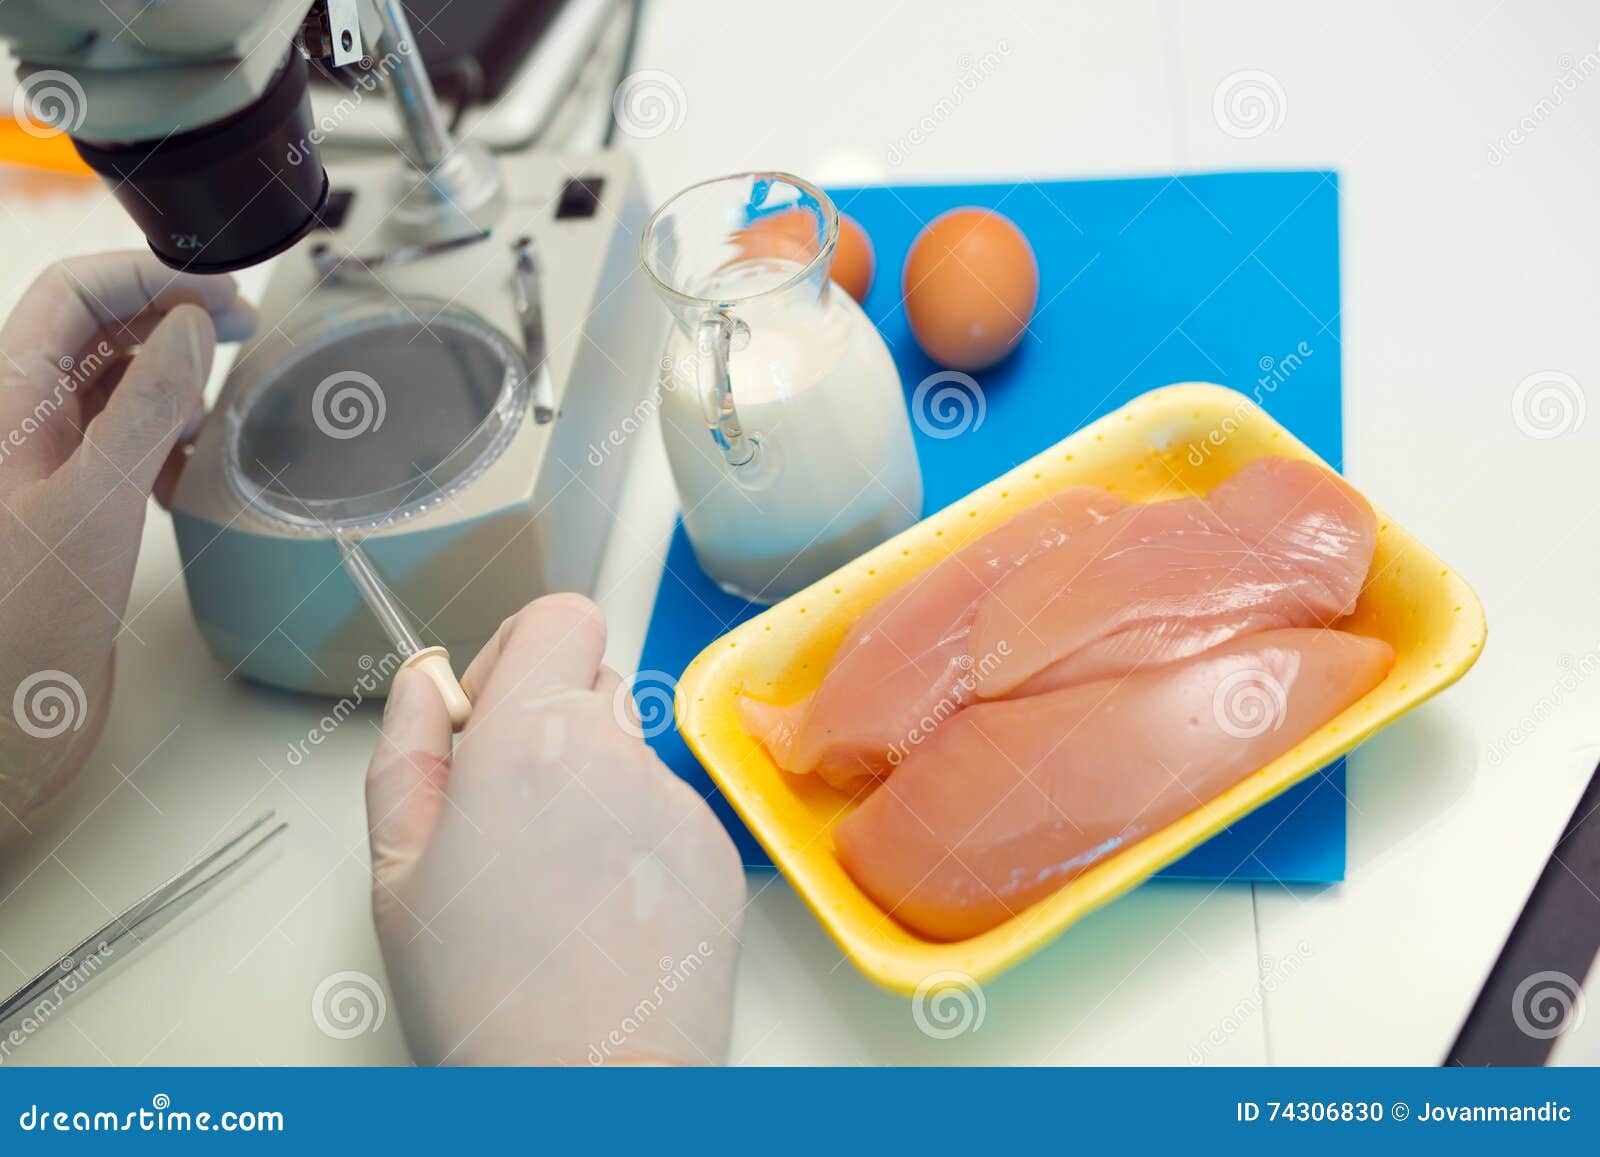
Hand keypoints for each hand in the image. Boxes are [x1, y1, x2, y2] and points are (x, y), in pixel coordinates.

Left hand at [0, 252, 256, 839]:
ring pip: (115, 386)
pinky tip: (196, 471)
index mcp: (6, 403)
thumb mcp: (94, 503)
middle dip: (169, 320)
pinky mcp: (75, 509)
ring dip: (174, 383)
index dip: (148, 277)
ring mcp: (48, 466)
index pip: (72, 295)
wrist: (7, 720)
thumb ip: (141, 408)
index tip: (222, 294)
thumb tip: (188, 326)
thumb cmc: (26, 622)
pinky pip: (127, 444)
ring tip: (224, 405)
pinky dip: (171, 442)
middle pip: (95, 331)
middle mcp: (22, 423)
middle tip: (242, 333)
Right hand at [365, 594, 745, 1065]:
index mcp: (530, 740)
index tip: (491, 711)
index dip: (521, 653)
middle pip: (595, 682)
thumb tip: (426, 680)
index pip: (560, 616)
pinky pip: (670, 811)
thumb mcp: (398, 868)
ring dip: (593, 785)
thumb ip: (407, 748)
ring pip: (630, 753)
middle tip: (510, 810)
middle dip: (550, 723)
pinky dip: (638, 839)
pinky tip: (603, 912)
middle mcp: (617, 755)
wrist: (589, 1089)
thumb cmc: (485, 996)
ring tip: (554, 881)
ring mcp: (677, 803)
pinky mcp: (718, 851)